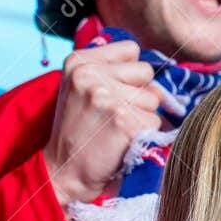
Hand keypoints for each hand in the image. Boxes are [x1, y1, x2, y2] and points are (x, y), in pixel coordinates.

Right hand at [42, 40, 161, 207]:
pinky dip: (146, 135)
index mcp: (78, 62)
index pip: (131, 50)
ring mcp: (107, 97)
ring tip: (116, 129)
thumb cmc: (79, 131)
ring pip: (154, 99)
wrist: (65, 170)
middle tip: (114, 114)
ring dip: (143, 116)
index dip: (131, 73)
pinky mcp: (124, 122)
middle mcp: (91, 75)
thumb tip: (150, 64)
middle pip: (147, 73)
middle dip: (139, 94)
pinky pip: (155, 123)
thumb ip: (109, 69)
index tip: (114, 91)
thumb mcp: (81, 88)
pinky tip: (122, 142)